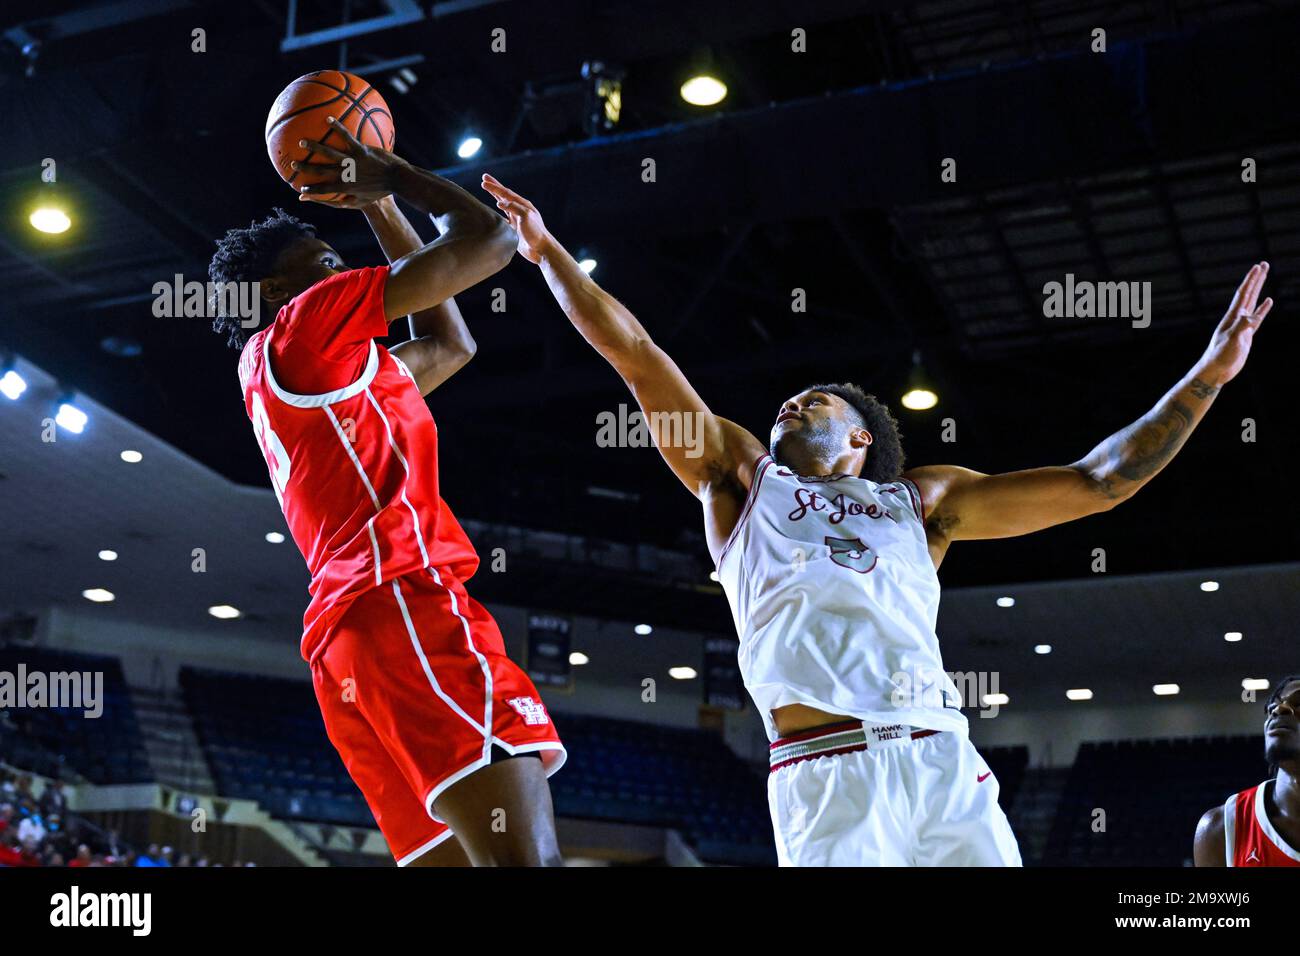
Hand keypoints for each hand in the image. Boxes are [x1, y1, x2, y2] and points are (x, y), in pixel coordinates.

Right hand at [294, 116, 407, 206]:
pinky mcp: (362, 150)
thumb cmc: (383, 191)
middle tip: (292, 162)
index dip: (312, 190)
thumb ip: (350, 200)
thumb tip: (339, 201)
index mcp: (346, 187)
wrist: (399, 180)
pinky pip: (347, 137)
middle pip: (321, 170)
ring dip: (315, 147)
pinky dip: (337, 128)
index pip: (325, 190)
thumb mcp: (365, 201)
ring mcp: (353, 161)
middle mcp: (346, 174)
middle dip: (306, 167)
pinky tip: (329, 119)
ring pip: (329, 153)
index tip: (300, 188)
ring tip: (302, 140)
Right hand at [480, 173, 551, 263]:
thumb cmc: (536, 233)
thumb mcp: (526, 217)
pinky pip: (502, 218)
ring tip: (488, 189)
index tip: (484, 181)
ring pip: (503, 205)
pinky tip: (492, 212)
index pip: (506, 193)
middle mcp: (519, 210)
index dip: (494, 187)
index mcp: (523, 205)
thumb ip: (513, 207)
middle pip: (504, 195)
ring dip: (495, 196)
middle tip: (484, 178)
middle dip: (494, 187)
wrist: (541, 250)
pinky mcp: (514, 229)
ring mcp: (516, 219)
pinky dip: (496, 213)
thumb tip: (499, 202)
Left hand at [1197, 262, 1273, 385]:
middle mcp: (1236, 318)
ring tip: (1265, 276)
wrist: (1216, 370)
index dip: (1251, 280)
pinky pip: (1258, 318)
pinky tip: (1269, 301)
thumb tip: (1252, 316)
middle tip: (1263, 264)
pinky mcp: (1247, 334)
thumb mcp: (1232, 340)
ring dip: (1259, 289)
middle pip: (1248, 293)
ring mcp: (1242, 325)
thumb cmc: (1220, 355)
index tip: (1258, 266)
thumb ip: (1241, 327)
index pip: (1243, 293)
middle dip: (1256, 279)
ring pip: (1253, 302)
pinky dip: (1263, 309)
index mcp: (1232, 316)